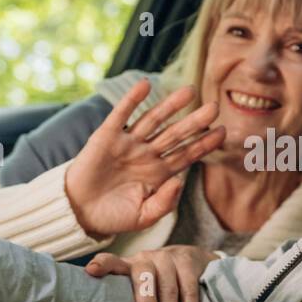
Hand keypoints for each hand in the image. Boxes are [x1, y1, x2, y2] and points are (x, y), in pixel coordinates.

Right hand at [64, 79, 225, 238]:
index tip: (223, 133)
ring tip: (189, 91)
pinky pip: (121, 115)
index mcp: (159, 172)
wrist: (78, 213)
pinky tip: (145, 85)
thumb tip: (180, 181)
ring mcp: (128, 144)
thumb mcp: (143, 217)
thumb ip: (164, 202)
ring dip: (170, 105)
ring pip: (153, 120)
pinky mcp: (106, 137)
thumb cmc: (112, 216)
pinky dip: (132, 99)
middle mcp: (147, 154)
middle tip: (215, 107)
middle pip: (175, 134)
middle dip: (195, 121)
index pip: (187, 154)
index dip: (204, 143)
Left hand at [85, 245, 221, 301]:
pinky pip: (188, 288)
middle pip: (144, 280)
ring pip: (168, 287)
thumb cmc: (157, 282)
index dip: (103, 265)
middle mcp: (146, 259)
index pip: (112, 261)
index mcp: (129, 266)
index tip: (92, 272)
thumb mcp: (139, 286)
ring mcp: (168, 258)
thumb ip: (126, 299)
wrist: (191, 259)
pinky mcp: (187, 260)